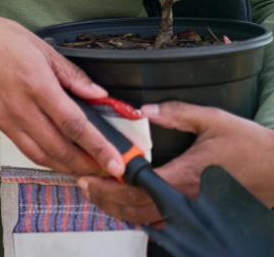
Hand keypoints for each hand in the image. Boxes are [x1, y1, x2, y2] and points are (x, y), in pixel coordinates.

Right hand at [0, 11, 123, 177]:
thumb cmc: (3, 39)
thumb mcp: (42, 48)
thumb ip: (72, 74)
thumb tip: (98, 95)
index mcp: (36, 83)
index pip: (73, 123)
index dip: (98, 146)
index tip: (117, 161)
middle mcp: (22, 107)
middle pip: (60, 148)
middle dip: (89, 165)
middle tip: (110, 170)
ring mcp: (9, 119)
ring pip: (44, 156)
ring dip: (69, 168)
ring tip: (91, 169)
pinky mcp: (0, 124)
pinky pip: (28, 151)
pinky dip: (49, 160)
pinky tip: (63, 159)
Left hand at [78, 101, 273, 223]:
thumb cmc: (249, 145)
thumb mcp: (212, 119)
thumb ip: (175, 113)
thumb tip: (143, 109)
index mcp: (183, 177)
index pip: (137, 188)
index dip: (109, 186)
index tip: (88, 176)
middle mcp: (187, 201)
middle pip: (137, 210)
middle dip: (107, 201)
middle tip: (84, 186)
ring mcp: (196, 213)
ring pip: (151, 221)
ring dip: (122, 210)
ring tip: (99, 196)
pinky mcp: (203, 217)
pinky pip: (167, 224)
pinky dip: (144, 216)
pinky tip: (130, 205)